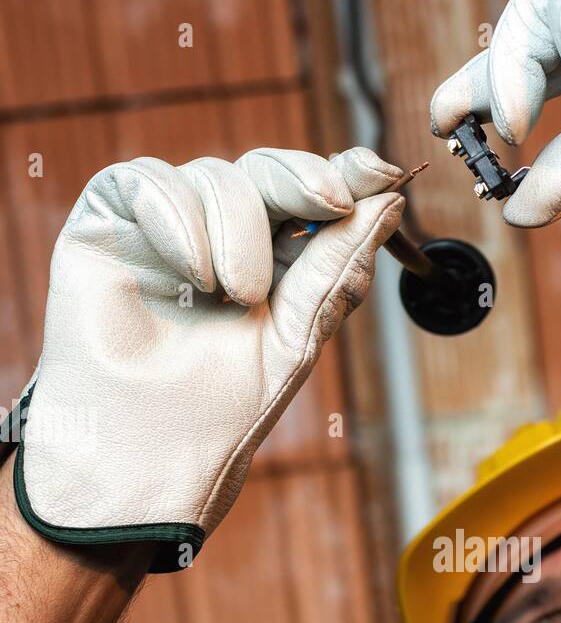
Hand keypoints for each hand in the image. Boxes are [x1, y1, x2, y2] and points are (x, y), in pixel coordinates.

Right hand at [3, 146, 403, 566]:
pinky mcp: (107, 223)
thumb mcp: (299, 330)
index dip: (344, 172)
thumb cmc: (222, 410)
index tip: (379, 169)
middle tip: (331, 204)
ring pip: (214, 174)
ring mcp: (162, 228)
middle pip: (266, 170)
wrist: (151, 453)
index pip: (308, 196)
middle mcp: (216, 237)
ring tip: (237, 295)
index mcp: (270, 262)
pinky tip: (193, 274)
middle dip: (302, 182)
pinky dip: (178, 216)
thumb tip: (391, 198)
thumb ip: (339, 263)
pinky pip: (148, 180)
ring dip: (241, 229)